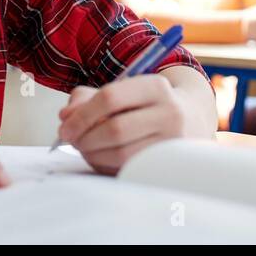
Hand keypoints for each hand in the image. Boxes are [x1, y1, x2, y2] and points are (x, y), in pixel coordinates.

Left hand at [56, 74, 205, 174]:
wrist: (191, 120)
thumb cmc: (145, 104)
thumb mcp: (122, 90)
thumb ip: (88, 97)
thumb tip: (65, 116)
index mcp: (155, 87)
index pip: (110, 98)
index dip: (82, 114)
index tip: (65, 125)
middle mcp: (169, 113)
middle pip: (115, 129)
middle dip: (84, 137)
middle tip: (69, 139)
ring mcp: (172, 142)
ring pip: (121, 153)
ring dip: (92, 154)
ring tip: (83, 147)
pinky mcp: (168, 164)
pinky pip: (128, 169)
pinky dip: (106, 165)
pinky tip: (99, 157)